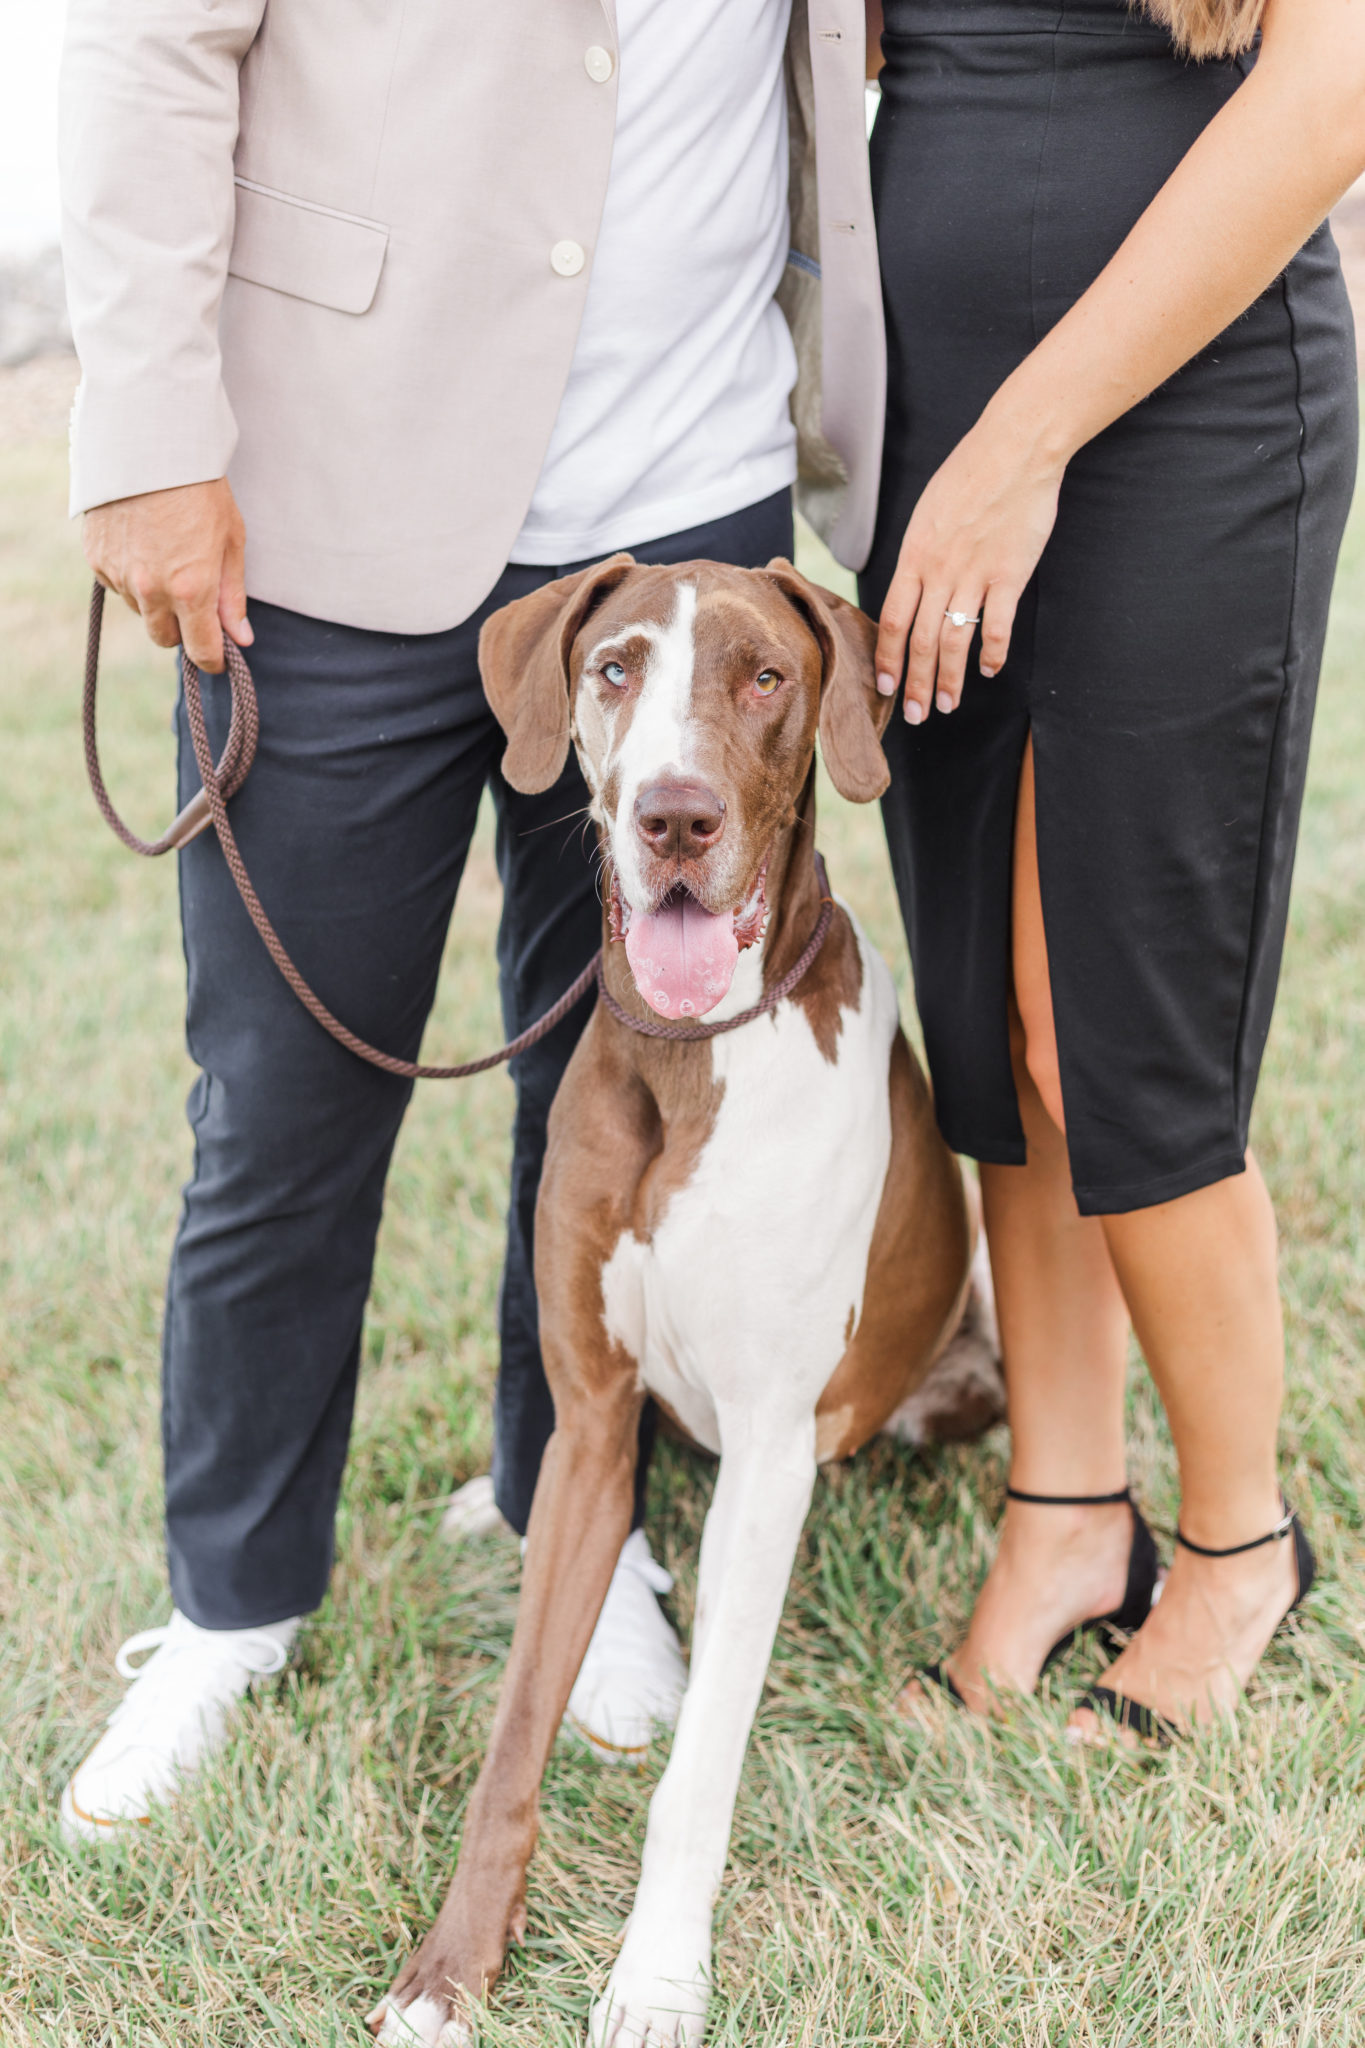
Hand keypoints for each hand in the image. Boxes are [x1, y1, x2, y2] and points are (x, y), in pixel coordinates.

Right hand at [82, 477, 251, 673]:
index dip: (214, 659)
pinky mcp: (96, 559)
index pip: (201, 650)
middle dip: (182, 630)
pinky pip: (116, 586)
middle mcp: (151, 590)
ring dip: (155, 601)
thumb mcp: (231, 540)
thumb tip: (240, 639)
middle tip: (195, 601)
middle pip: (165, 638)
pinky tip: (143, 547)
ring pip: (140, 611)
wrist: (148, 443)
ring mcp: (119, 576)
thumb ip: (232, 595)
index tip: (220, 657)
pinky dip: (130, 578)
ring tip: (168, 559)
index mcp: (191, 589)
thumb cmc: (200, 488)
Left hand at [874, 407, 1065, 722]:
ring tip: (949, 705)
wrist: (1014, 449)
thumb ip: (919, 556)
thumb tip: (912, 591)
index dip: (886, 659)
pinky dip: (992, 653)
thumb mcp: (927, 513)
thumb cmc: (969, 474)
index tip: (884, 686)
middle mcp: (939, 571)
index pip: (891, 620)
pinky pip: (997, 625)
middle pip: (919, 641)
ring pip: (954, 640)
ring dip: (950, 679)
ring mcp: (974, 575)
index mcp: (914, 557)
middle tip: (916, 715)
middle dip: (916, 684)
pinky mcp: (1009, 574)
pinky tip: (989, 670)